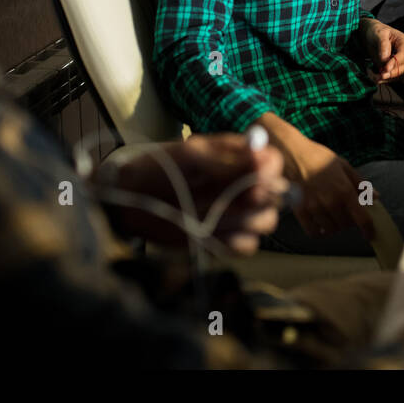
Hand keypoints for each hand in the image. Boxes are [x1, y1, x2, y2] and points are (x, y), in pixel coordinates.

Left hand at [102, 133, 285, 254]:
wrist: (127, 198)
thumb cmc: (157, 168)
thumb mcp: (189, 156)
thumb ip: (226, 158)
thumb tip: (263, 157)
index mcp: (236, 157)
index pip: (273, 161)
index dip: (270, 170)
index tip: (257, 176)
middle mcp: (239, 184)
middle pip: (276, 195)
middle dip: (265, 199)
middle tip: (244, 198)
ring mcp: (231, 212)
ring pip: (265, 221)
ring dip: (254, 221)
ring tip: (226, 216)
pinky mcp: (220, 237)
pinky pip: (246, 246)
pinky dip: (239, 243)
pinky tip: (216, 237)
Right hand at [257, 112, 375, 239]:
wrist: (291, 153)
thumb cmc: (318, 157)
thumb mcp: (343, 165)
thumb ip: (360, 183)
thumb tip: (375, 197)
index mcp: (344, 190)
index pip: (362, 218)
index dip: (369, 229)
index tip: (370, 234)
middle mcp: (330, 201)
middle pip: (346, 225)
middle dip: (349, 222)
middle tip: (345, 213)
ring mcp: (314, 208)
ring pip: (331, 230)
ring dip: (335, 226)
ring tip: (332, 215)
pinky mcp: (300, 211)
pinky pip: (313, 232)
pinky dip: (320, 232)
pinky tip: (321, 224)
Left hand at [358, 17, 403, 83]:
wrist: (371, 37)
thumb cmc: (376, 32)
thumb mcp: (378, 34)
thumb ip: (383, 45)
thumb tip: (385, 58)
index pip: (403, 54)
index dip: (395, 63)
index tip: (385, 68)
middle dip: (392, 73)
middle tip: (380, 75)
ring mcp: (402, 62)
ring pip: (400, 75)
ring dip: (387, 78)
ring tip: (374, 76)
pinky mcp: (396, 69)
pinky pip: (394, 78)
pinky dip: (385, 80)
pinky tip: (375, 76)